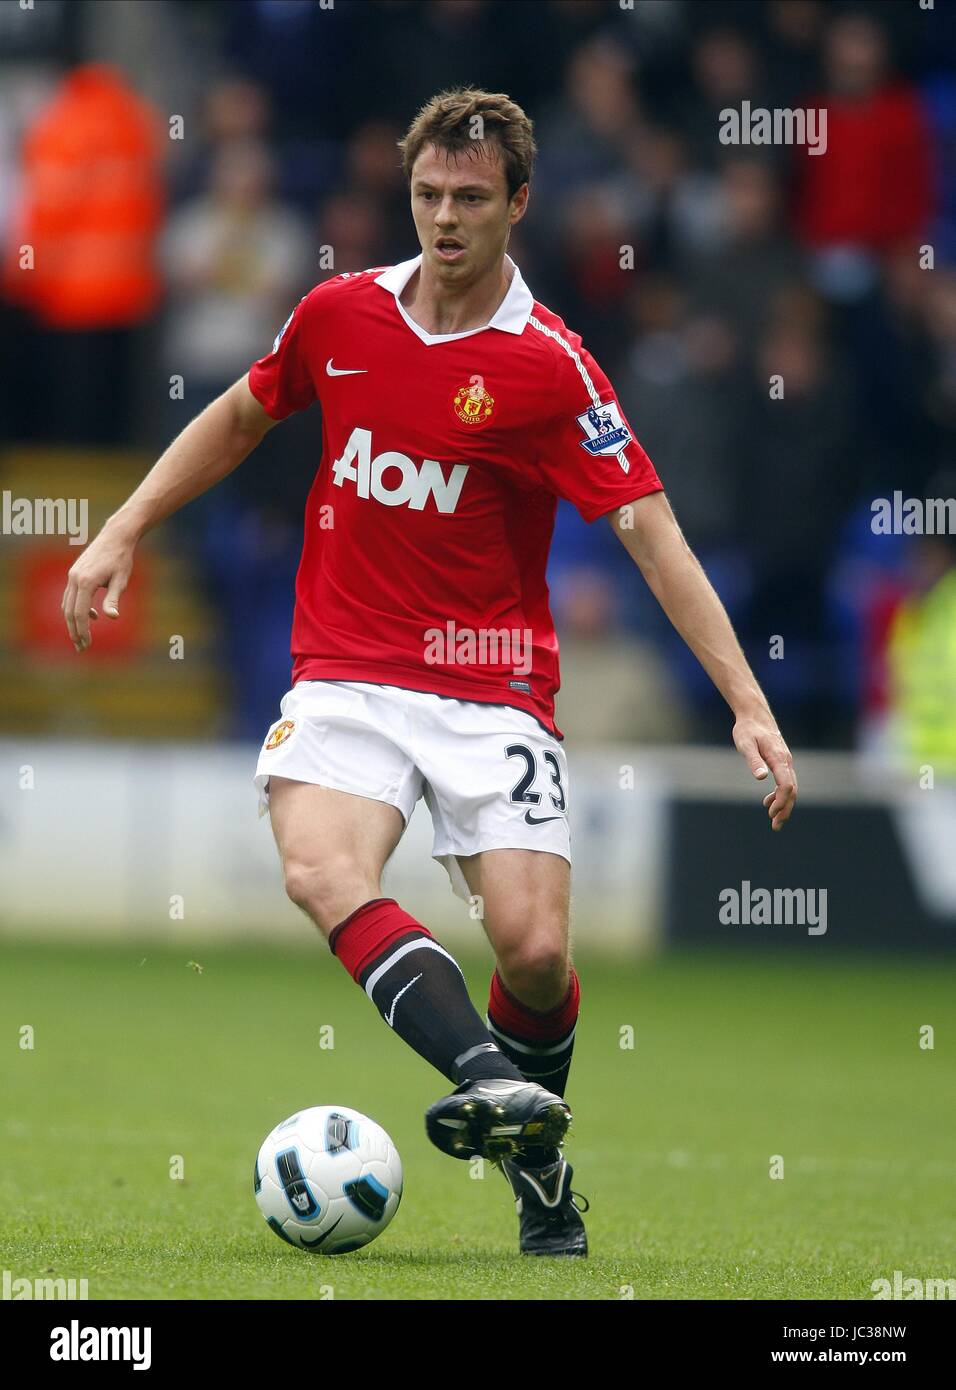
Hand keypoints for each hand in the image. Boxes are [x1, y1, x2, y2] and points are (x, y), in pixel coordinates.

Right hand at [61, 525, 135, 651]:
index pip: (79, 614)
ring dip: (73, 622)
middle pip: (69, 612)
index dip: (82, 631)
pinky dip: (76, 609)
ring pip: (67, 605)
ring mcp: (72, 576)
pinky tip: (91, 616)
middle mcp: (75, 579)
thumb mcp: (121, 580)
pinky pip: (70, 596)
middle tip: (81, 648)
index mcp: (86, 582)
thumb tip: (112, 617)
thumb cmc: (121, 559)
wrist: (115, 537)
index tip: (87, 645)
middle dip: (74, 631)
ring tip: (81, 637)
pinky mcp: (74, 574)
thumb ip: (113, 599)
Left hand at [732, 712, 796, 830]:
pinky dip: (780, 794)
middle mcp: (786, 761)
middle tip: (776, 825)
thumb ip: (753, 761)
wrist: (754, 715)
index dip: (781, 801)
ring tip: (774, 819)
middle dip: (785, 809)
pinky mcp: (781, 761)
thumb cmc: (747, 729)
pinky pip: (786, 781)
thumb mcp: (745, 744)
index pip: (786, 785)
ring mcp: (785, 761)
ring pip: (790, 787)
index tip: (771, 812)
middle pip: (792, 790)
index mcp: (778, 759)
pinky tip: (769, 801)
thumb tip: (761, 777)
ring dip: (784, 804)